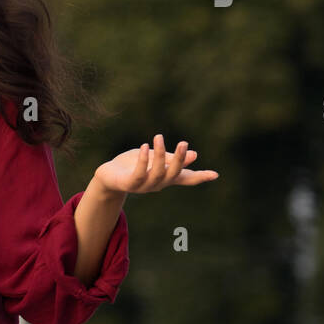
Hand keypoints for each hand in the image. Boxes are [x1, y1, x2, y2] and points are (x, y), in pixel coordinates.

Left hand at [95, 133, 218, 194]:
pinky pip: (139, 173)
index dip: (200, 177)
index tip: (216, 174)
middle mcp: (157, 184)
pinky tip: (144, 147)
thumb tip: (195, 155)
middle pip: (173, 174)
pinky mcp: (129, 184)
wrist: (107, 176)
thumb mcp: (153, 158)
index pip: (186, 179)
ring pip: (157, 173)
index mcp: (165, 177)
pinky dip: (143, 160)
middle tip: (183, 143)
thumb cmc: (132, 165)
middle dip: (179, 159)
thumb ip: (170, 158)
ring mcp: (144, 186)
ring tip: (158, 137)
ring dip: (159, 155)